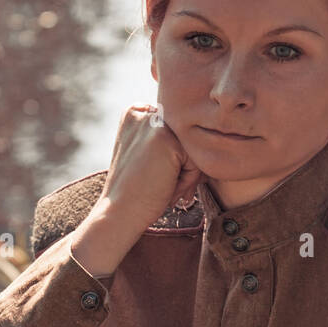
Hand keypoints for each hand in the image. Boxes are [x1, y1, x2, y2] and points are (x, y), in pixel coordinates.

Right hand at [97, 104, 203, 227]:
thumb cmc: (136, 192)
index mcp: (135, 113)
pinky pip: (197, 159)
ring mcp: (153, 123)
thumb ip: (166, 139)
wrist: (119, 214)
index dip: (173, 160)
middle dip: (183, 168)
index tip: (157, 179)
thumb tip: (208, 136)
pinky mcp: (165, 138)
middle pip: (186, 139)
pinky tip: (167, 190)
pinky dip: (188, 181)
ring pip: (193, 149)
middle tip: (166, 189)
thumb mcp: (146, 156)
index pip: (176, 133)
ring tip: (167, 191)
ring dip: (186, 175)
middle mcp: (143, 112)